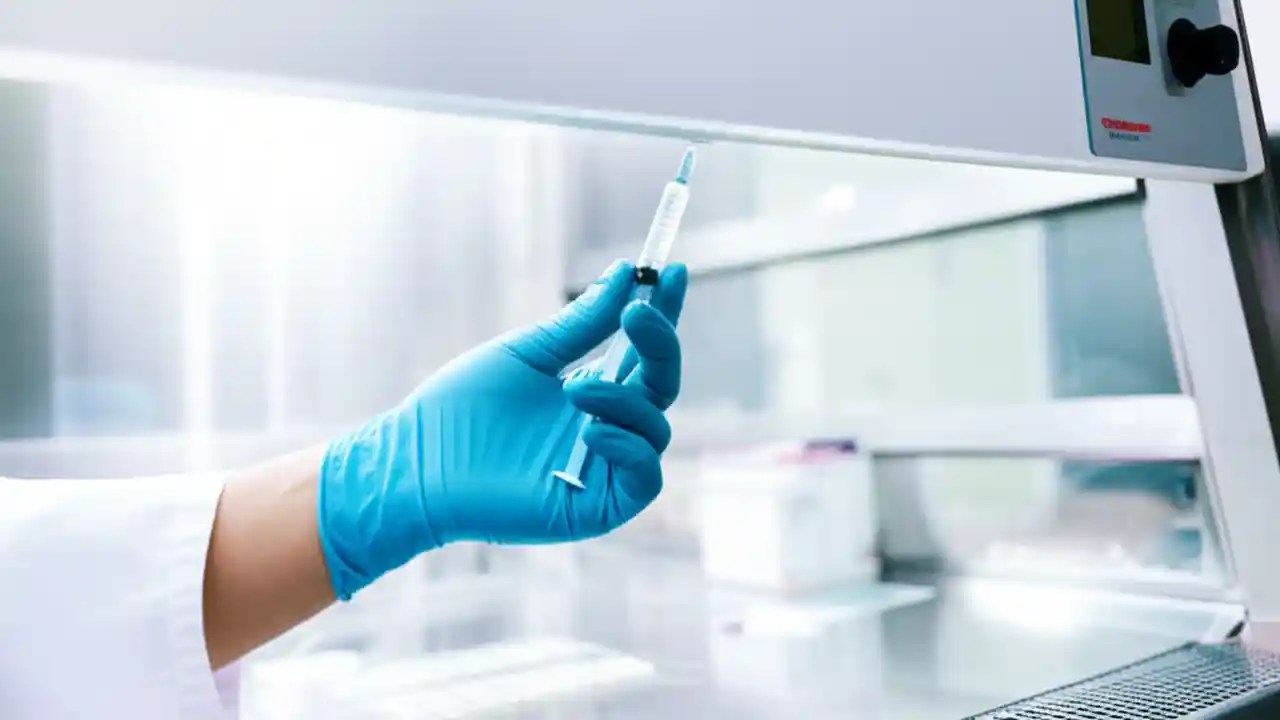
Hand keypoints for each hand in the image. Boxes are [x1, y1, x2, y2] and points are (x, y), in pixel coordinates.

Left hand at [316, 261, 687, 598]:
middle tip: (636, 313)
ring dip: (626, 401)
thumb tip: (625, 275)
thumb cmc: (461, 409)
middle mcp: (606, 427)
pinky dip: (630, 449)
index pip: (644, 351)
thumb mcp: (528, 354)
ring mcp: (604, 468)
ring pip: (655, 429)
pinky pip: (646, 479)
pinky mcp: (598, 507)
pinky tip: (593, 433)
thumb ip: (580, 322)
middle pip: (662, 384)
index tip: (674, 272)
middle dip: (659, 345)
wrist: (418, 464)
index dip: (665, 314)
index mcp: (592, 390)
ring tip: (576, 391)